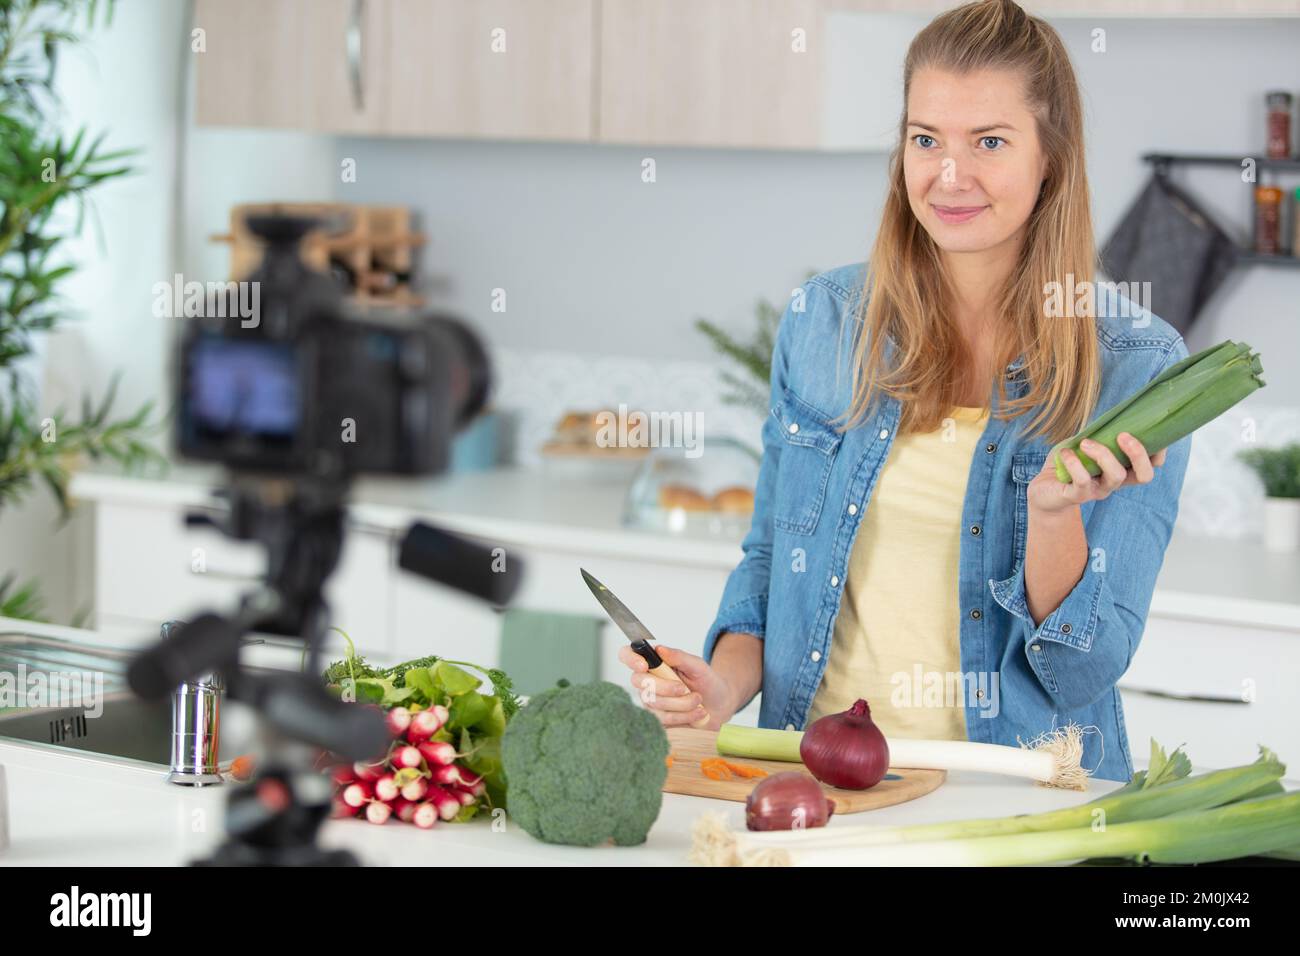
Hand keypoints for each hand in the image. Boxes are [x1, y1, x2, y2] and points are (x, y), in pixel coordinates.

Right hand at [617, 643, 735, 729]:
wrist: (719, 705)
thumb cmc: (707, 682)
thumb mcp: (698, 665)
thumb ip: (679, 656)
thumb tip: (659, 648)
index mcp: (654, 663)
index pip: (627, 655)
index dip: (630, 659)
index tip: (643, 665)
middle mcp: (647, 681)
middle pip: (639, 682)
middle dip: (665, 687)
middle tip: (685, 688)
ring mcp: (650, 701)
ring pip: (654, 702)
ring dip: (682, 702)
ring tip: (698, 699)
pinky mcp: (658, 719)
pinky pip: (664, 719)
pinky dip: (685, 715)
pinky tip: (698, 712)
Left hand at [1029, 432, 1166, 514]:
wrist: (1044, 489)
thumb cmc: (1068, 463)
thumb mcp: (1084, 443)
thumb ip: (1098, 433)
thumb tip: (1112, 416)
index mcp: (1122, 470)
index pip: (1151, 466)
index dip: (1159, 451)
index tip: (1150, 430)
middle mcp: (1114, 482)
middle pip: (1144, 475)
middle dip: (1139, 453)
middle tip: (1123, 435)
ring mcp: (1097, 491)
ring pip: (1116, 476)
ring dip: (1103, 454)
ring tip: (1086, 443)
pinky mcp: (1077, 496)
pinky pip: (1082, 480)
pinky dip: (1074, 463)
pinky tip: (1066, 453)